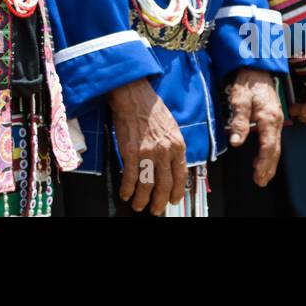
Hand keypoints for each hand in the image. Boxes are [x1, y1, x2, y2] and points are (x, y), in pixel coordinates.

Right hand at [107, 79, 187, 214]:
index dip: (176, 192)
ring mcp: (147, 153)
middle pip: (164, 185)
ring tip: (139, 205)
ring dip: (142, 199)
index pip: (180, 176)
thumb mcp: (172, 127)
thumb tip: (171, 165)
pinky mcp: (130, 152)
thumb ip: (173, 147)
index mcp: (177, 145)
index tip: (172, 200)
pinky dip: (127, 189)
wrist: (134, 96)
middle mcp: (165, 151)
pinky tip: (125, 193)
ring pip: (147, 185)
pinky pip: (129, 177)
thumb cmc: (151, 108)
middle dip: (160, 201)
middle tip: (156, 210)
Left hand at [227, 68, 283, 185]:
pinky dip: (269, 152)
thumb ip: (239, 121)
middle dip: (268, 167)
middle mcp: (277, 121)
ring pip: (276, 146)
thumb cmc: (247, 83)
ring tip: (262, 177)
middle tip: (261, 182)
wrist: (257, 68)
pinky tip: (262, 159)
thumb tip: (236, 143)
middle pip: (275, 149)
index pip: (268, 145)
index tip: (258, 175)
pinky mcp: (273, 118)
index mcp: (269, 118)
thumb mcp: (239, 100)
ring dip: (269, 162)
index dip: (264, 162)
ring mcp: (277, 120)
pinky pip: (274, 139)